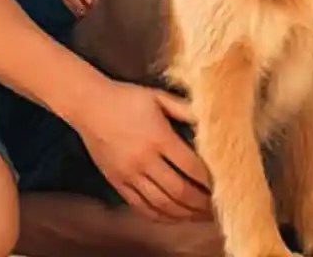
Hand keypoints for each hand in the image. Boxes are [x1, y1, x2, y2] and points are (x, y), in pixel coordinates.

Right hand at [70, 79, 212, 221]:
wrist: (88, 105)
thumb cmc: (126, 98)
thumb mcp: (158, 97)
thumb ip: (185, 109)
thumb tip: (210, 119)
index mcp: (158, 137)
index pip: (191, 166)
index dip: (209, 179)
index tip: (223, 183)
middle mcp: (143, 159)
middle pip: (179, 190)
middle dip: (201, 202)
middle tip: (217, 206)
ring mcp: (128, 173)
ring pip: (161, 203)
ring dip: (184, 213)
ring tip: (200, 215)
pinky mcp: (117, 181)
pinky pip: (141, 206)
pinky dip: (160, 215)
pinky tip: (174, 216)